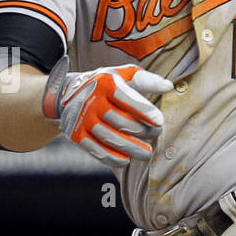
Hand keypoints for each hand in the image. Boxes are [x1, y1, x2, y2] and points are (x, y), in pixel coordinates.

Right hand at [42, 60, 173, 166]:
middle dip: (142, 131)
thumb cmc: (105, 84)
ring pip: (110, 138)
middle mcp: (91, 101)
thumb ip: (146, 80)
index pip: (126, 98)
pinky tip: (126, 160)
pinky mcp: (76, 134)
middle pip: (121, 121)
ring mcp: (83, 119)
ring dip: (131, 148)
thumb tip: (168, 86)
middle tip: (156, 135)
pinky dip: (112, 157)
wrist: (67, 92)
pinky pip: (95, 149)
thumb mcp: (123, 75)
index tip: (160, 121)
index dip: (144, 111)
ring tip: (147, 153)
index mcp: (105, 84)